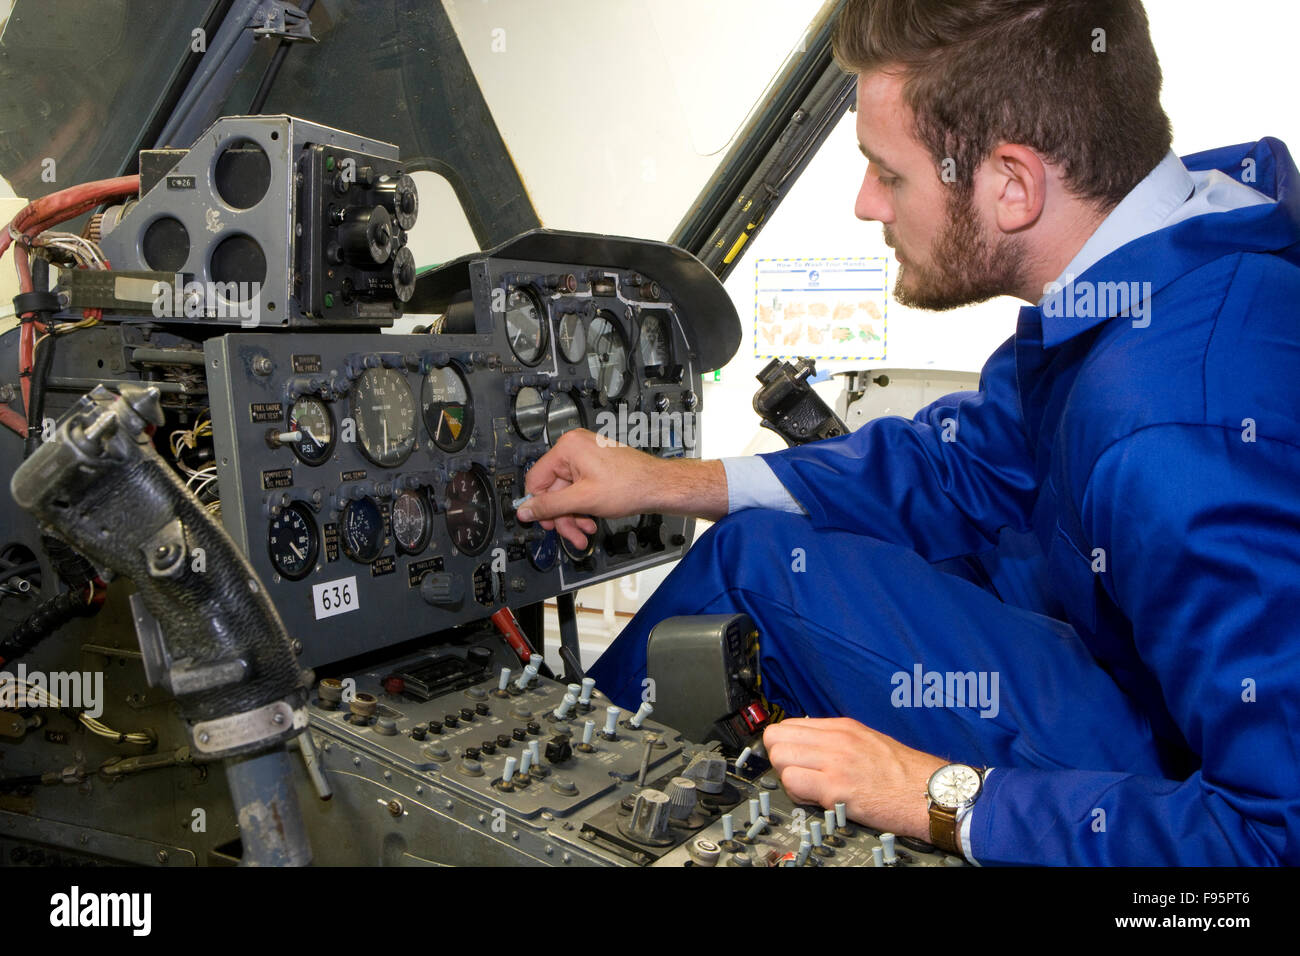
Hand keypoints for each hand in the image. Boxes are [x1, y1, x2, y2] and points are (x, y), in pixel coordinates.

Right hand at [518, 429, 661, 549]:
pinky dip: (583, 508)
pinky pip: (579, 490)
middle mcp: (575, 448)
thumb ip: (550, 506)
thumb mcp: (583, 500)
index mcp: (568, 448)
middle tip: (570, 535)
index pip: (536, 479)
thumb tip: (524, 510)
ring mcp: (586, 457)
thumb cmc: (630, 485)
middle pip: (553, 490)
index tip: (543, 523)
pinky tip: (590, 522)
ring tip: (584, 533)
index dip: (539, 506)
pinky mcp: (595, 467)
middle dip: (563, 516)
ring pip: (567, 494)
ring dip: (573, 516)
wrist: (659, 487)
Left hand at [763, 717, 947, 842]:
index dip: (786, 746)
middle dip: (780, 759)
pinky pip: (793, 782)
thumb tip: (808, 745)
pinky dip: (797, 794)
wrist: (929, 793)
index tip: (793, 759)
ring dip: (788, 777)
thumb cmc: (904, 774)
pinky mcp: (836, 787)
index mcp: (842, 727)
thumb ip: (836, 740)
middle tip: (798, 774)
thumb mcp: (867, 741)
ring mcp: (835, 762)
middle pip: (776, 738)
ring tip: (808, 789)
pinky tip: (816, 800)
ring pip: (779, 758)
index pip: (788, 725)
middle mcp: (835, 740)